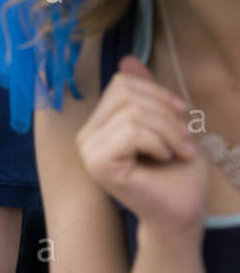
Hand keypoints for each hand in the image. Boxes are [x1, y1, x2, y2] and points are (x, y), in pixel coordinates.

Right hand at [77, 56, 208, 239]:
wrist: (181, 213)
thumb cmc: (177, 174)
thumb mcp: (167, 123)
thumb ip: (146, 95)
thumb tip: (127, 59)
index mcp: (101, 124)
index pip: (122, 84)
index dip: (157, 92)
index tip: (183, 115)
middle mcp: (87, 135)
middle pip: (126, 94)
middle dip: (166, 113)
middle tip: (186, 140)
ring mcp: (88, 150)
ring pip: (131, 114)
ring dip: (168, 131)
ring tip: (181, 151)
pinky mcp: (97, 165)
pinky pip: (130, 132)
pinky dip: (157, 142)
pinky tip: (164, 158)